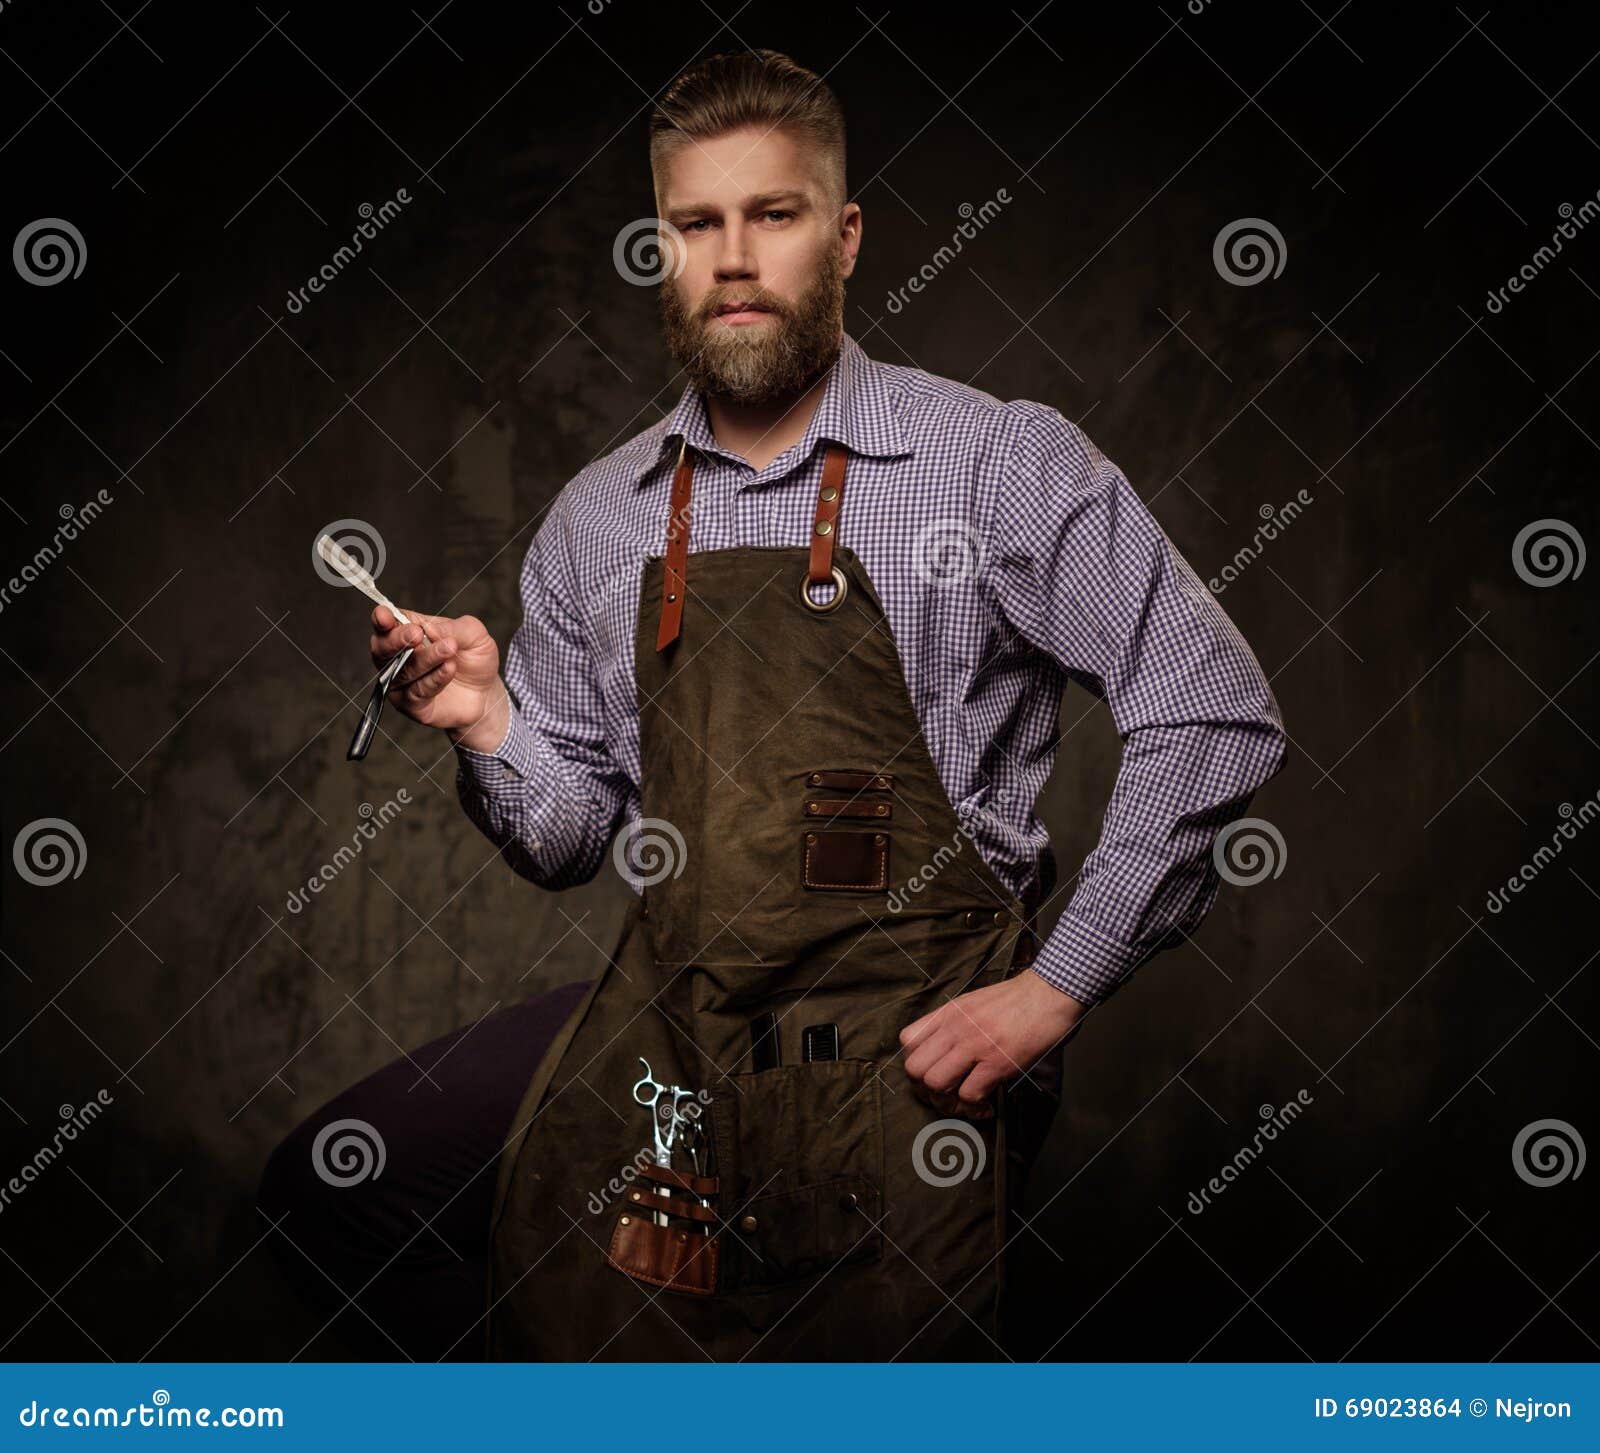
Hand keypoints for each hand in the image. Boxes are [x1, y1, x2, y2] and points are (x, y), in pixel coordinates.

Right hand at [368, 604, 505, 746]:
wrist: (486, 692)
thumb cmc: (474, 659)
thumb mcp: (473, 634)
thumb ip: (451, 627)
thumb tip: (428, 627)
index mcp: (408, 631)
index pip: (387, 622)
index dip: (382, 618)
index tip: (385, 616)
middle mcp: (398, 657)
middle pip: (383, 647)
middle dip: (397, 639)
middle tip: (416, 635)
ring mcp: (402, 683)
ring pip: (403, 669)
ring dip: (426, 658)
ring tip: (450, 649)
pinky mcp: (411, 705)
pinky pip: (416, 691)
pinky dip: (434, 678)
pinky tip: (449, 668)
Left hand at [900, 970, 1085, 1117]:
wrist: (1050, 992)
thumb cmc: (1018, 999)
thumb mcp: (975, 1003)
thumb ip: (955, 1024)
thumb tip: (945, 1054)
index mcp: (949, 1013)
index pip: (907, 1041)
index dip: (916, 1063)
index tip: (934, 1072)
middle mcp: (955, 1028)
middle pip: (915, 1068)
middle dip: (926, 1089)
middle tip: (947, 1095)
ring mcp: (974, 1044)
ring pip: (935, 1084)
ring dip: (948, 1102)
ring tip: (965, 1104)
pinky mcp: (997, 1062)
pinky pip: (969, 1095)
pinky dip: (975, 1108)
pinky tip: (987, 1106)